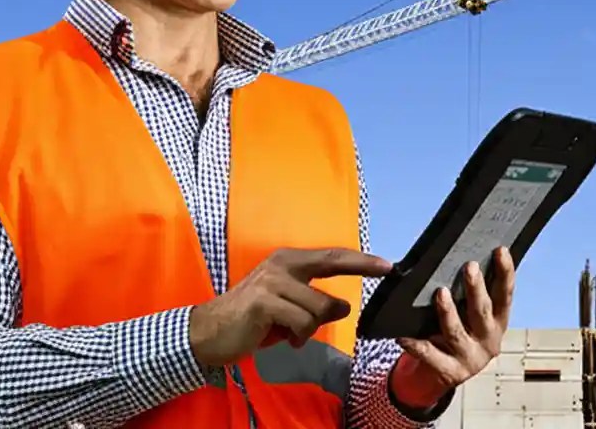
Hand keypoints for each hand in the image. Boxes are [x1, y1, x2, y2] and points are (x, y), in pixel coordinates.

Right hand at [188, 247, 391, 370]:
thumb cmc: (250, 320)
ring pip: (319, 306)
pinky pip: (302, 322)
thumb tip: (344, 306)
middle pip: (332, 262)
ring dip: (311, 328)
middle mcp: (282, 265)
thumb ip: (314, 304)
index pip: (331, 257)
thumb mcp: (288, 310)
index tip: (386, 264)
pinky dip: (298, 336)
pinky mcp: (264, 302)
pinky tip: (283, 339)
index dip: (360, 260)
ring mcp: (272, 281)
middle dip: (362, 265)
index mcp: (288, 262)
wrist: (208, 332)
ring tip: (292, 334)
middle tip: (386, 269)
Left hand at [391, 246, 515, 409]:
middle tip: (470, 267)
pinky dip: (416, 345)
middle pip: (482, 312)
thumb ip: (473, 292)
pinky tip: (404, 335)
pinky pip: (429, 355)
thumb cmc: (464, 331)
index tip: (500, 250)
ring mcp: (470, 357)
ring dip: (448, 313)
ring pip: (456, 333)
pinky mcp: (449, 371)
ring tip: (440, 294)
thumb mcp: (474, 315)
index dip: (505, 273)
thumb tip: (463, 255)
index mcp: (498, 321)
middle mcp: (488, 339)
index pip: (505, 295)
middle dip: (476, 289)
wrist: (451, 371)